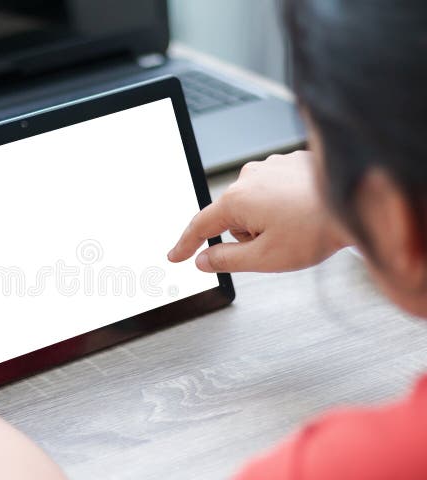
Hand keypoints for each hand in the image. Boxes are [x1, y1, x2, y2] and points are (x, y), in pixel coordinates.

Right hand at [168, 151, 351, 272]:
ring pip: (253, 203)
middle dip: (247, 234)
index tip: (176, 255)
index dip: (185, 245)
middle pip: (232, 217)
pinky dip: (283, 204)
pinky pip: (273, 189)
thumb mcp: (264, 258)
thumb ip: (226, 260)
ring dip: (266, 219)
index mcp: (236, 200)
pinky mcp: (290, 163)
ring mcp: (270, 167)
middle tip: (277, 244)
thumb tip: (204, 261)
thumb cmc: (317, 229)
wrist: (359, 202)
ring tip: (297, 227)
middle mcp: (249, 178)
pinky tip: (303, 212)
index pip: (200, 226)